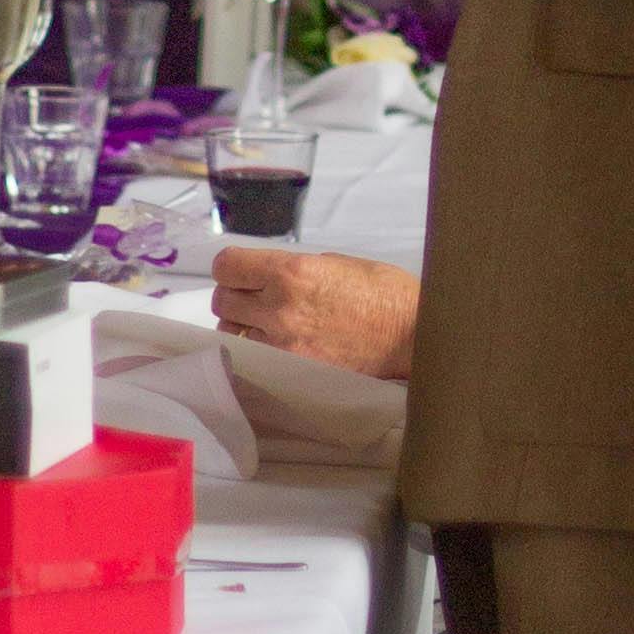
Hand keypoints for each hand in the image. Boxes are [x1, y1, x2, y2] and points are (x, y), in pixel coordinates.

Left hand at [212, 244, 422, 382]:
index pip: (226, 266)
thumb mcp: (334, 263)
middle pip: (223, 300)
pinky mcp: (291, 371)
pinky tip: (278, 345)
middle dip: (237, 296)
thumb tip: (264, 275)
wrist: (411, 335)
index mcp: (291, 272)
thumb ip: (292, 269)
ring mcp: (283, 344)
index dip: (231, 268)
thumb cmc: (383, 294)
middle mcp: (279, 307)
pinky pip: (252, 358)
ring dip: (243, 326)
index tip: (241, 272)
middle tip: (256, 298)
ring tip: (269, 324)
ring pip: (231, 332)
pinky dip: (258, 350)